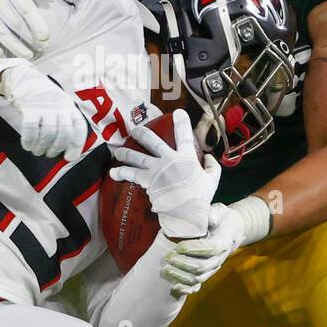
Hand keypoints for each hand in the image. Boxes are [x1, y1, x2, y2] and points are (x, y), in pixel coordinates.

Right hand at [0, 65, 88, 159]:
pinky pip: (31, 128)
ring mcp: (45, 106)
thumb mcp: (60, 108)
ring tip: (38, 151)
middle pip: (64, 132)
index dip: (77, 145)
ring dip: (42, 147)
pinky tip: (27, 145)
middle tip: (49, 154)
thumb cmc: (46, 101)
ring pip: (49, 132)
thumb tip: (69, 153)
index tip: (70, 157)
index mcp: (70, 107)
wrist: (27, 81)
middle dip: (57, 148)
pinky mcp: (30, 108)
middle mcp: (60, 106)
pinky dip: (29, 141)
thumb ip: (65, 126)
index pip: (79, 127)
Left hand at [109, 110, 219, 238]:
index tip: (177, 112)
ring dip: (126, 153)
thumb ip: (212, 167)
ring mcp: (156, 170)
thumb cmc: (200, 198)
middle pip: (153, 142)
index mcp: (187, 158)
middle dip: (143, 133)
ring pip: (137, 157)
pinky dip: (121, 173)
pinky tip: (113, 173)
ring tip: (118, 151)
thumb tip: (208, 157)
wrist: (185, 214)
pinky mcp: (147, 181)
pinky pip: (131, 175)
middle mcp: (169, 160)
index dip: (182, 122)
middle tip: (135, 129)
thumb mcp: (213, 181)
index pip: (185, 136)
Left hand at [159, 203, 244, 294]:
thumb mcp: (220, 211)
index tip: (178, 246)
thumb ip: (215, 213)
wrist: (230, 231)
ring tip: (166, 269)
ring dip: (180, 275)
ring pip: (197, 278)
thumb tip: (210, 219)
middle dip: (182, 263)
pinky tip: (173, 286)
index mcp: (222, 243)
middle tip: (167, 257)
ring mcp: (212, 268)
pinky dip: (186, 289)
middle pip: (201, 266)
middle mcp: (218, 258)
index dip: (193, 249)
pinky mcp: (206, 274)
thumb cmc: (221, 219)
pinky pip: (197, 286)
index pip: (209, 249)